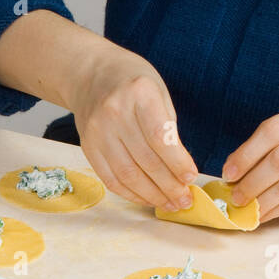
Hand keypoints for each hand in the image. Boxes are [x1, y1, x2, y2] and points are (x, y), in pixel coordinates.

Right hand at [68, 43, 198, 209]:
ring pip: (127, 174)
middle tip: (185, 200)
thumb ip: (168, 128)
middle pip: (144, 159)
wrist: (90, 75)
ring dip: (151, 195)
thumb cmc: (132, 83)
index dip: (177, 162)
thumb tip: (180, 171)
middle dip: (168, 185)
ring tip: (170, 204)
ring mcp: (97, 131)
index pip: (160, 136)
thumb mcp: (158, 92)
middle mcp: (114, 112)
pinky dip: (130, 193)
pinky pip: (110, 178)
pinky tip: (147, 198)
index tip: (191, 178)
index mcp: (138, 92)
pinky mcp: (87, 147)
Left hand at [222, 104, 278, 221]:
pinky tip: (262, 215)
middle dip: (253, 182)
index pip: (271, 131)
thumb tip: (231, 172)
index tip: (229, 173)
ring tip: (246, 208)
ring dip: (263, 200)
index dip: (246, 154)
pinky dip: (276, 210)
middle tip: (236, 197)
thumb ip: (265, 148)